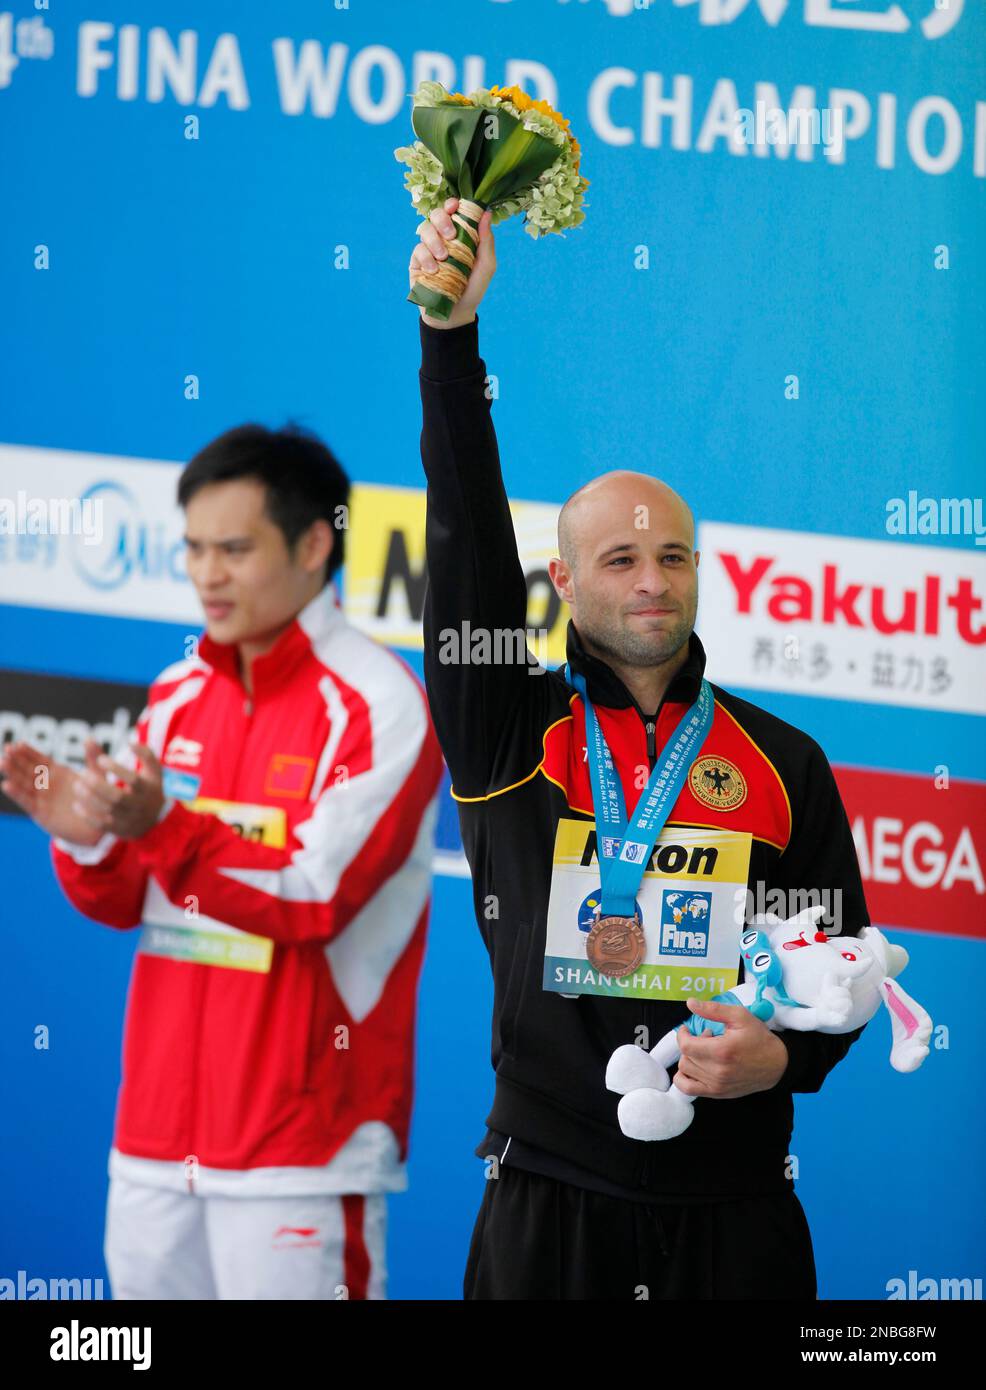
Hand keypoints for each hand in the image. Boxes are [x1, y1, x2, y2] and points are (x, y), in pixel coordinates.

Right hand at [0, 739, 103, 844]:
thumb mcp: (97, 775)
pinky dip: (17, 794)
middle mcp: (46, 784)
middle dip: (16, 760)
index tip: (18, 743)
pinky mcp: (41, 813)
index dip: (28, 752)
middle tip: (6, 749)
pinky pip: (27, 802)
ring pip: (23, 784)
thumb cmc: (96, 799)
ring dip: (12, 774)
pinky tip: (7, 785)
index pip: (39, 760)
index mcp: (57, 773)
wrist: (98, 826)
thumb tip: (89, 738)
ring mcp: (42, 798)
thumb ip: (94, 757)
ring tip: (2, 763)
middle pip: (27, 770)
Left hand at [72, 741, 165, 839]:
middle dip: (97, 785)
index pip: (133, 779)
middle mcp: (139, 805)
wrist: (155, 820)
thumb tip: (130, 743)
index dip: (116, 769)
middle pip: (117, 797)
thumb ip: (144, 754)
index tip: (100, 759)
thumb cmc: (150, 788)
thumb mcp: (152, 770)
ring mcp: (129, 819)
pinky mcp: (119, 830)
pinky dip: (87, 815)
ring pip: (107, 810)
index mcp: (148, 789)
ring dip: (88, 798)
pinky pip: (101, 825)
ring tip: (76, 786)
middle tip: (82, 774)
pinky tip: (76, 804)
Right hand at [410, 196, 494, 328]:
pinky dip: (426, 257)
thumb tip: (486, 213)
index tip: (455, 206)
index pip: (453, 211)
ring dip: (434, 240)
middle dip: (442, 219)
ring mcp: (429, 249)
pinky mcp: (417, 262)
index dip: (452, 204)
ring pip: (425, 229)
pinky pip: (418, 250)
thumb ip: (486, 240)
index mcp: (460, 234)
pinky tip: (434, 270)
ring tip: (443, 258)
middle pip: (436, 214)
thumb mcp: (486, 266)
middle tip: (451, 236)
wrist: (456, 313)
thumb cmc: (473, 288)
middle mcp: (443, 238)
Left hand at [674, 997, 789, 1098]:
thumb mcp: (739, 1016)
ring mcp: (717, 1085)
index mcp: (721, 1051)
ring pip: (685, 1072)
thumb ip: (713, 1009)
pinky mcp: (718, 1093)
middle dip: (690, 1044)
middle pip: (685, 1058)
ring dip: (690, 1059)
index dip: (682, 1034)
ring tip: (704, 1051)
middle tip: (705, 1038)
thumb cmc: (758, 1038)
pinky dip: (684, 1078)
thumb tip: (690, 1003)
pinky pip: (688, 1089)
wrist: (776, 1064)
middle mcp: (717, 1071)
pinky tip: (694, 1068)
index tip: (687, 1029)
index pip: (686, 1046)